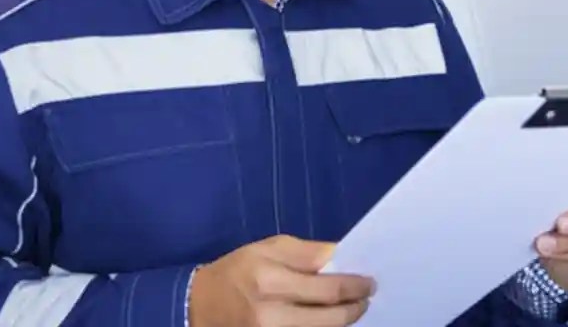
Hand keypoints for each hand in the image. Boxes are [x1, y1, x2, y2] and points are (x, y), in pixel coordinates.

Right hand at [188, 234, 375, 326]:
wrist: (198, 306)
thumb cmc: (237, 271)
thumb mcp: (266, 248)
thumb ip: (306, 252)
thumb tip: (342, 255)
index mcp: (270, 279)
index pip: (327, 287)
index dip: (355, 285)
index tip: (369, 281)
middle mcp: (271, 314)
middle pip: (330, 317)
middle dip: (355, 307)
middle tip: (367, 297)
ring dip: (343, 321)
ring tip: (353, 308)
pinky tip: (331, 320)